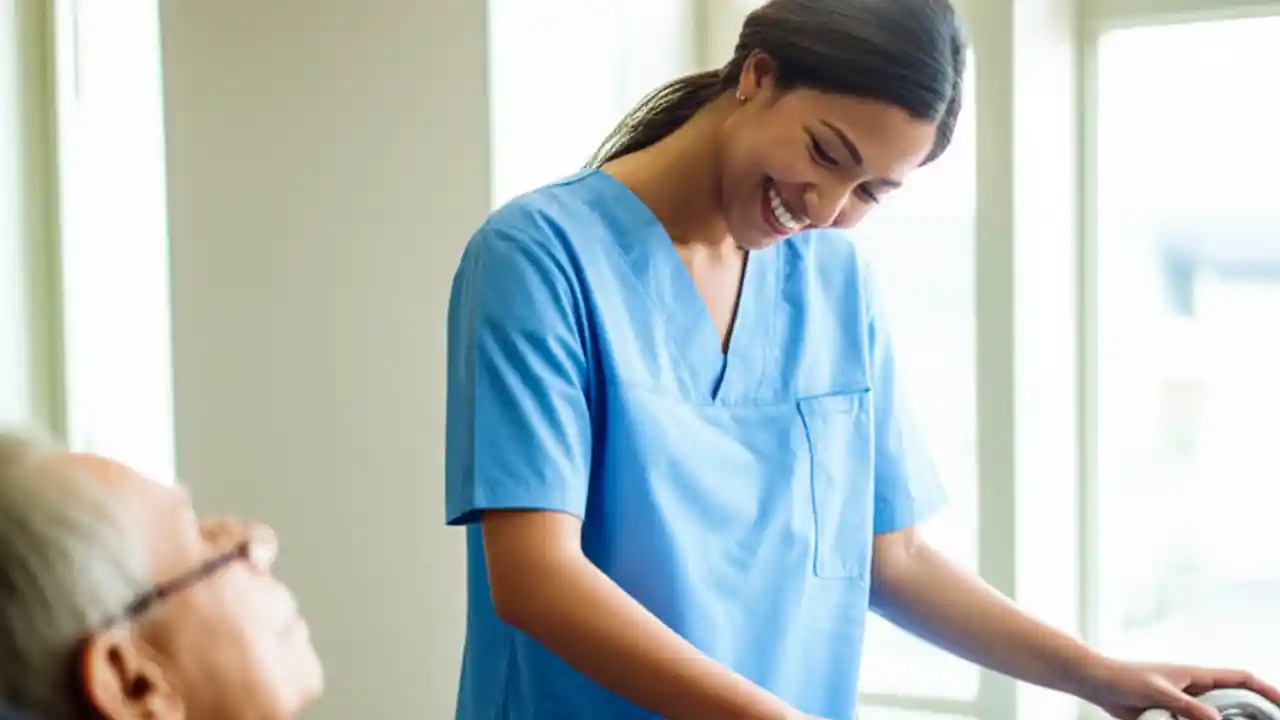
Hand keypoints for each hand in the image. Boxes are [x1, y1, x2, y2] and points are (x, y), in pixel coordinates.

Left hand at [1078, 656, 1279, 719]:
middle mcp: (1194, 688)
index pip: (1240, 678)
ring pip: (1214, 716)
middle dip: (1252, 713)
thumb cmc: (1125, 678)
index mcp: (1196, 674)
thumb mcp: (1159, 692)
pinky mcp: (1169, 715)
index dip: (1265, 688)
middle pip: (1233, 700)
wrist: (1097, 684)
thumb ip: (1187, 706)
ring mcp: (1182, 702)